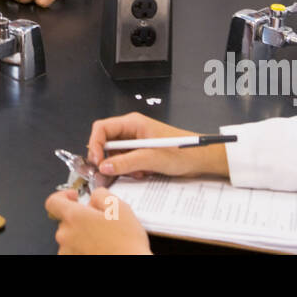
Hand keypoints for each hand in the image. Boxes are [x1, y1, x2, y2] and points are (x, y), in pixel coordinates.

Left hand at [45, 188, 149, 254]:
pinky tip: (101, 247)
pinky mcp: (74, 260)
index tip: (74, 197)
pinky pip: (74, 250)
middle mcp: (66, 235)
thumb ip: (101, 194)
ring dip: (83, 233)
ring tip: (103, 237)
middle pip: (65, 220)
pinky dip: (84, 247)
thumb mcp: (119, 207)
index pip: (53, 202)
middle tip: (100, 219)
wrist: (132, 265)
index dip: (63, 196)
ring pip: (71, 236)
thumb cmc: (126, 243)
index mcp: (74, 217)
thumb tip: (94, 196)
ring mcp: (69, 252)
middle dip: (81, 217)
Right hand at [86, 112, 228, 177]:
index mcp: (133, 123)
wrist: (201, 159)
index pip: (102, 128)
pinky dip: (130, 170)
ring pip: (115, 155)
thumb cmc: (183, 151)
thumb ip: (126, 162)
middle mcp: (132, 130)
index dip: (94, 144)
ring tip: (136, 172)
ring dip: (121, 167)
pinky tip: (142, 173)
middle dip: (108, 159)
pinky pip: (126, 161)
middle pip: (106, 142)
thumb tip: (105, 166)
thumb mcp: (152, 158)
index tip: (95, 161)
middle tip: (109, 173)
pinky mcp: (140, 152)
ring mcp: (136, 142)